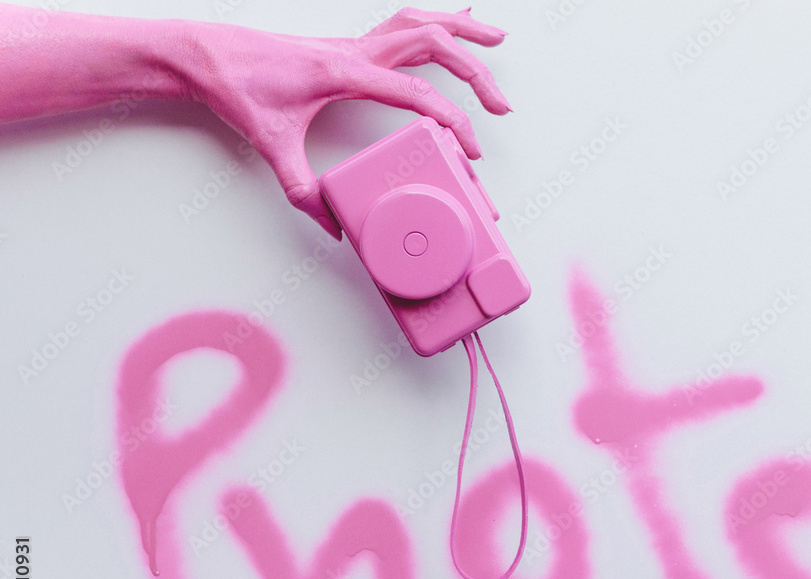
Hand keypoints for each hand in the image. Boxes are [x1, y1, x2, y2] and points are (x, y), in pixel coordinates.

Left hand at [183, 8, 510, 238]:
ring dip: (461, 28)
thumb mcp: (271, 145)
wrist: (207, 54)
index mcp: (344, 73)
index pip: (413, 93)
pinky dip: (433, 20)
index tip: (469, 145)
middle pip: (431, 44)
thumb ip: (302, 189)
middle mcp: (355, 51)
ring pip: (420, 21)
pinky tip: (449, 20)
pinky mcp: (348, 47)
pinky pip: (401, 23)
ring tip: (495, 36)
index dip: (449, 119)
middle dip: (474, 72)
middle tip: (501, 104)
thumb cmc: (237, 87)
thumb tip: (332, 223)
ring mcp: (353, 44)